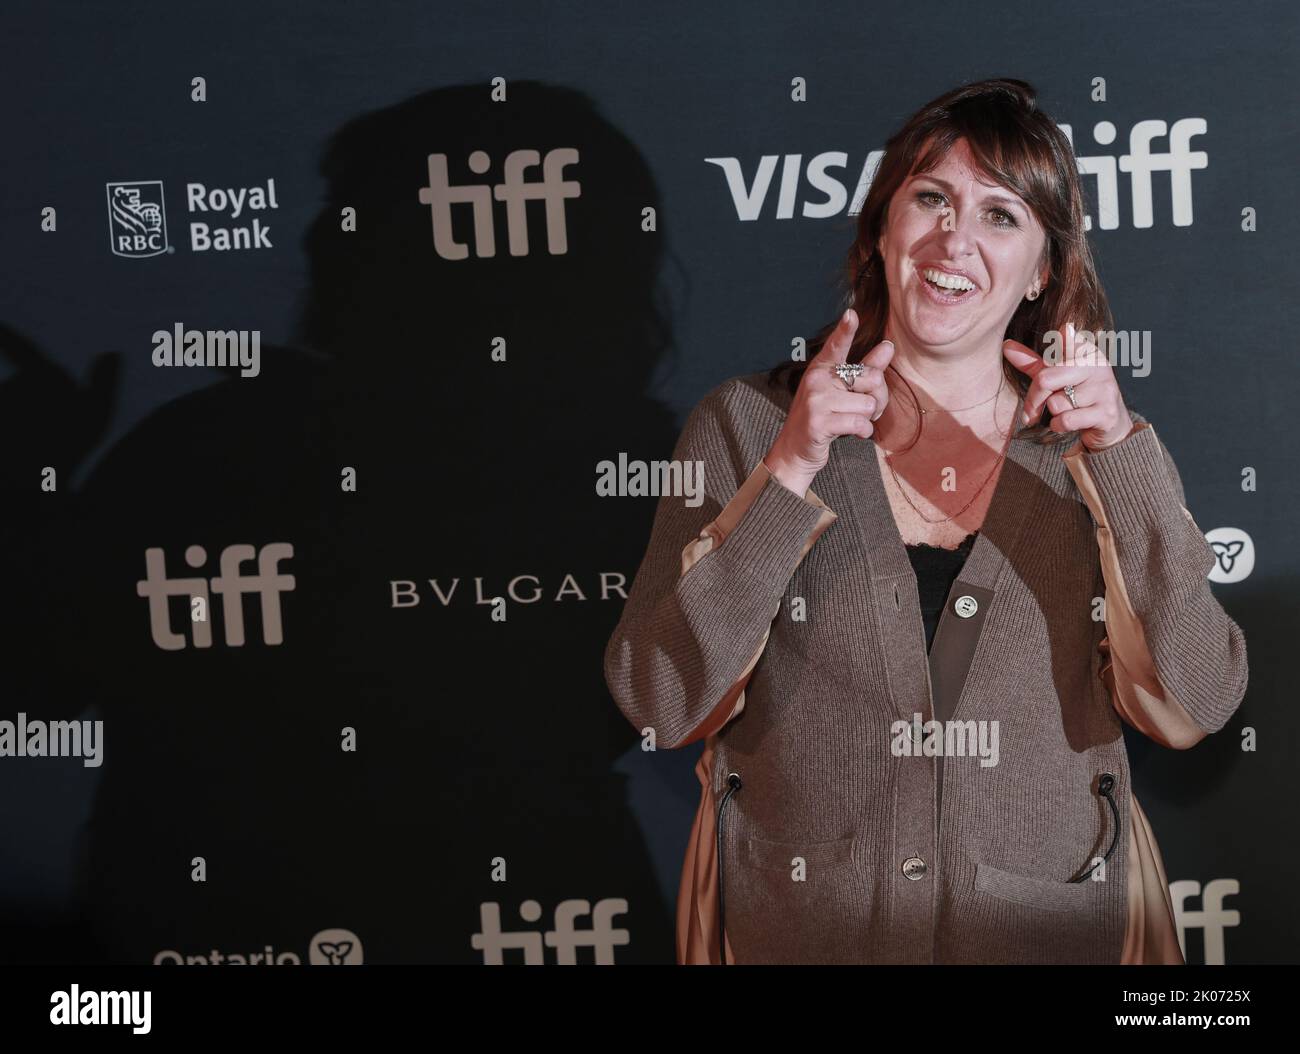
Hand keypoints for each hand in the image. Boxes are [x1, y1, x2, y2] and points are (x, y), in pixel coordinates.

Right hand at [764, 308, 894, 492]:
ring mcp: (816, 401)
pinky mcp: (820, 423)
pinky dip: (863, 432)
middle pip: (871, 378)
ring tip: (850, 422)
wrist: (794, 451)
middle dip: (878, 398)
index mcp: (821, 368)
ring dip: (867, 419)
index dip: (845, 330)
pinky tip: (852, 434)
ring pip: (868, 405)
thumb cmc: (822, 418)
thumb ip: (864, 370)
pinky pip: (860, 423)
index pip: (837, 346)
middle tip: (865, 409)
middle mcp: (817, 380)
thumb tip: (888, 346)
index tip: (851, 314)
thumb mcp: (840, 391)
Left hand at [1002, 322, 1133, 450]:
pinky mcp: (1106, 413)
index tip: (1063, 333)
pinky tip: (1067, 424)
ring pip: (1056, 403)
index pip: (1066, 343)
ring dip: (1053, 414)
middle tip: (1033, 411)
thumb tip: (1006, 345)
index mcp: (1085, 352)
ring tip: (1065, 412)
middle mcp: (1097, 366)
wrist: (1110, 423)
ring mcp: (1104, 389)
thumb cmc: (1077, 395)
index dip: (1061, 343)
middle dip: (1034, 400)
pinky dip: (1059, 426)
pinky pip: (1067, 420)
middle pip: (1045, 379)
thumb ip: (1032, 363)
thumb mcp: (1056, 376)